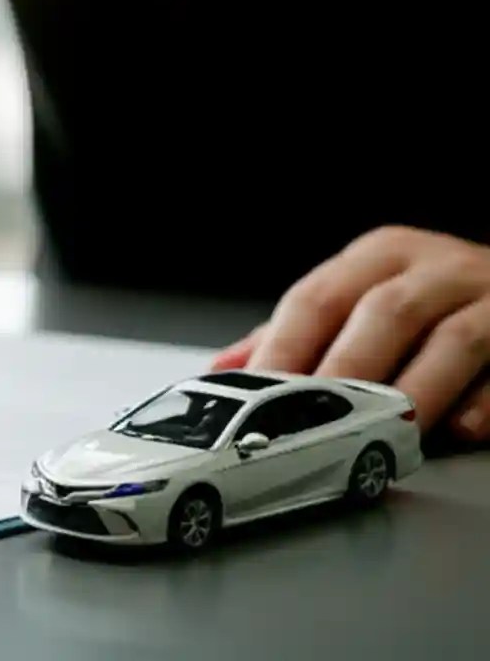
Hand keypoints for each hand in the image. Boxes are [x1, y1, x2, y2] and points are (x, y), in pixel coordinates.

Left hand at [212, 226, 489, 440]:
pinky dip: (487, 401)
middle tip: (315, 424)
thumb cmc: (432, 302)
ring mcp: (489, 297)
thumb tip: (227, 368)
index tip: (255, 398)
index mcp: (378, 258)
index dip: (284, 350)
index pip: (317, 298)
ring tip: (385, 432)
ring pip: (452, 341)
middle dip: (345, 374)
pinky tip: (462, 428)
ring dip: (415, 391)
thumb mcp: (363, 301)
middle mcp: (434, 269)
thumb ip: (299, 334)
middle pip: (383, 315)